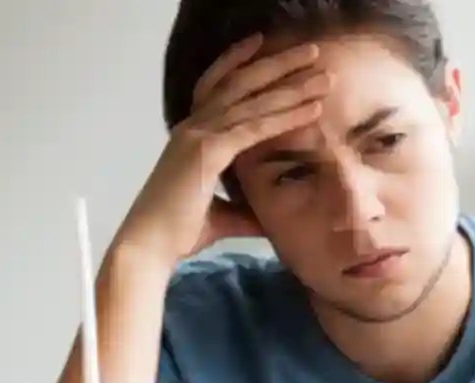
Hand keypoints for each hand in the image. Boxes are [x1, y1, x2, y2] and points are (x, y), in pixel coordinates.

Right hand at [118, 33, 329, 266]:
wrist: (150, 245)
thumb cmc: (177, 232)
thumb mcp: (221, 216)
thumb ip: (245, 212)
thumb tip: (269, 219)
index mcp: (190, 135)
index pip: (216, 87)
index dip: (239, 63)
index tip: (264, 46)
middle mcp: (193, 127)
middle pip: (240, 83)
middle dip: (277, 65)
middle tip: (312, 52)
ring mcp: (198, 135)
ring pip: (253, 101)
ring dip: (291, 87)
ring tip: (324, 77)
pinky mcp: (208, 151)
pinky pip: (255, 127)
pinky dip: (286, 117)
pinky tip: (312, 110)